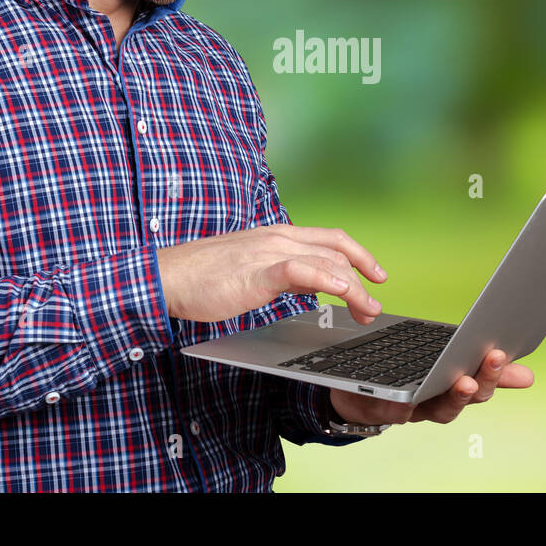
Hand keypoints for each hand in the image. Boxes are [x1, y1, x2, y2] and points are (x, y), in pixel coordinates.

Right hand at [155, 223, 385, 324]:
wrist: (169, 277)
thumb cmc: (204, 276)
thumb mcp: (253, 268)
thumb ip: (282, 272)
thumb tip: (309, 283)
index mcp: (277, 235)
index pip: (330, 238)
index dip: (359, 255)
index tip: (376, 275)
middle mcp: (278, 238)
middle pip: (337, 249)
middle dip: (364, 276)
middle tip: (375, 303)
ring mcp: (268, 252)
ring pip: (326, 263)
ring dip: (354, 288)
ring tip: (366, 309)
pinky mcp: (258, 272)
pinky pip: (301, 271)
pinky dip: (327, 279)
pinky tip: (342, 292)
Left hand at [329, 348, 533, 425]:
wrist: (357, 395)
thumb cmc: (406, 377)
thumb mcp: (443, 366)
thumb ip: (480, 368)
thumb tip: (527, 374)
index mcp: (453, 387)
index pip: (484, 383)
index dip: (501, 375)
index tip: (516, 361)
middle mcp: (438, 402)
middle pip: (466, 397)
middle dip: (483, 379)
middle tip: (494, 358)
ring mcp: (413, 408)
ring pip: (439, 410)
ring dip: (454, 397)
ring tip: (464, 381)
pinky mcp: (384, 407)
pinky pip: (395, 410)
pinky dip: (403, 405)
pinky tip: (409, 397)